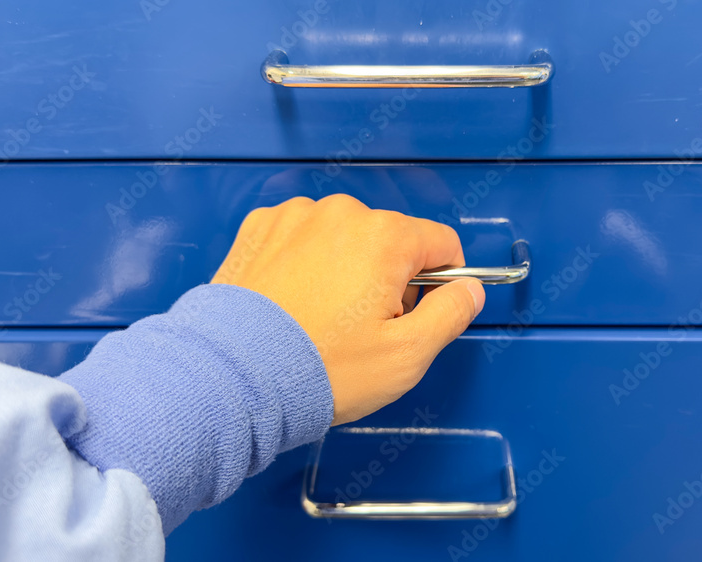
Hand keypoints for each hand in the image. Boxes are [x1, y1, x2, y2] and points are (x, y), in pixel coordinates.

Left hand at [211, 194, 484, 424]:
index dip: (441, 280)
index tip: (419, 311)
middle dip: (388, 277)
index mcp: (385, 237)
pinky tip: (293, 302)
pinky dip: (304, 262)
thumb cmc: (319, 370)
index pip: (441, 242)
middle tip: (364, 329)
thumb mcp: (407, 356)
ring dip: (345, 267)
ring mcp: (295, 217)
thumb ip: (450, 315)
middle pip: (391, 239)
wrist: (233, 379)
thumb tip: (468, 292)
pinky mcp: (259, 229)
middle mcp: (340, 214)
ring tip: (321, 318)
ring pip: (345, 237)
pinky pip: (301, 238)